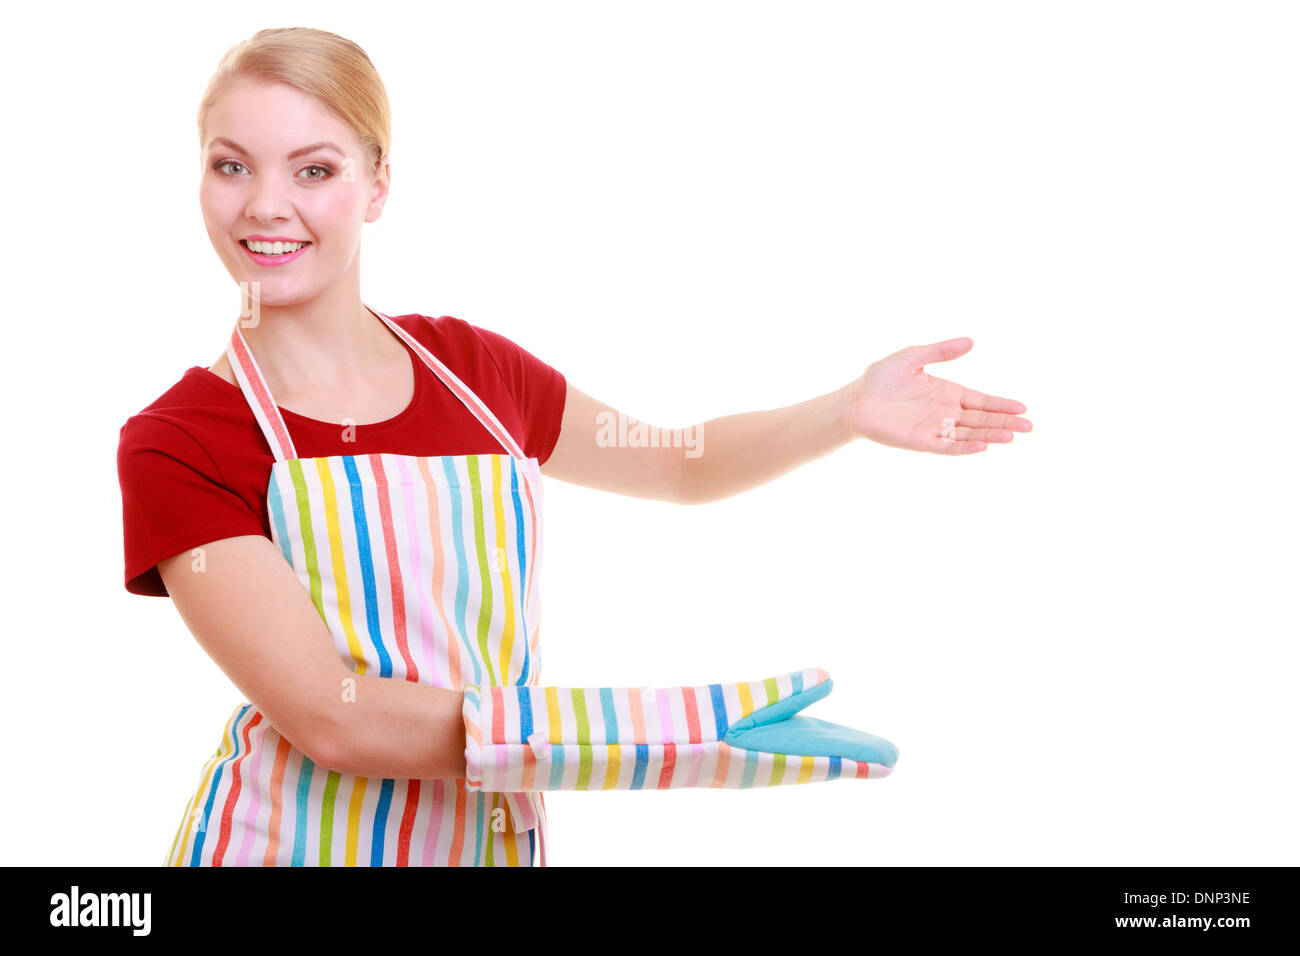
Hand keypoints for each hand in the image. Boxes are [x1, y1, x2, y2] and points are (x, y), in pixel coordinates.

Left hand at [847, 337, 1030, 453]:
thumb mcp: (913, 357)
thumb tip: (971, 341)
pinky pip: (947, 446)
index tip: (1023, 408)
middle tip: (1029, 427)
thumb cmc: (881, 378)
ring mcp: (934, 428)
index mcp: (947, 392)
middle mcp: (945, 412)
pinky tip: (983, 446)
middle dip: (1005, 423)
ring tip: (1013, 437)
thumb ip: (941, 351)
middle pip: (981, 419)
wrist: (855, 399)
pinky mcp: (921, 441)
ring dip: (991, 435)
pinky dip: (965, 447)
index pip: (981, 401)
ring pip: (970, 434)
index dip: (1001, 405)